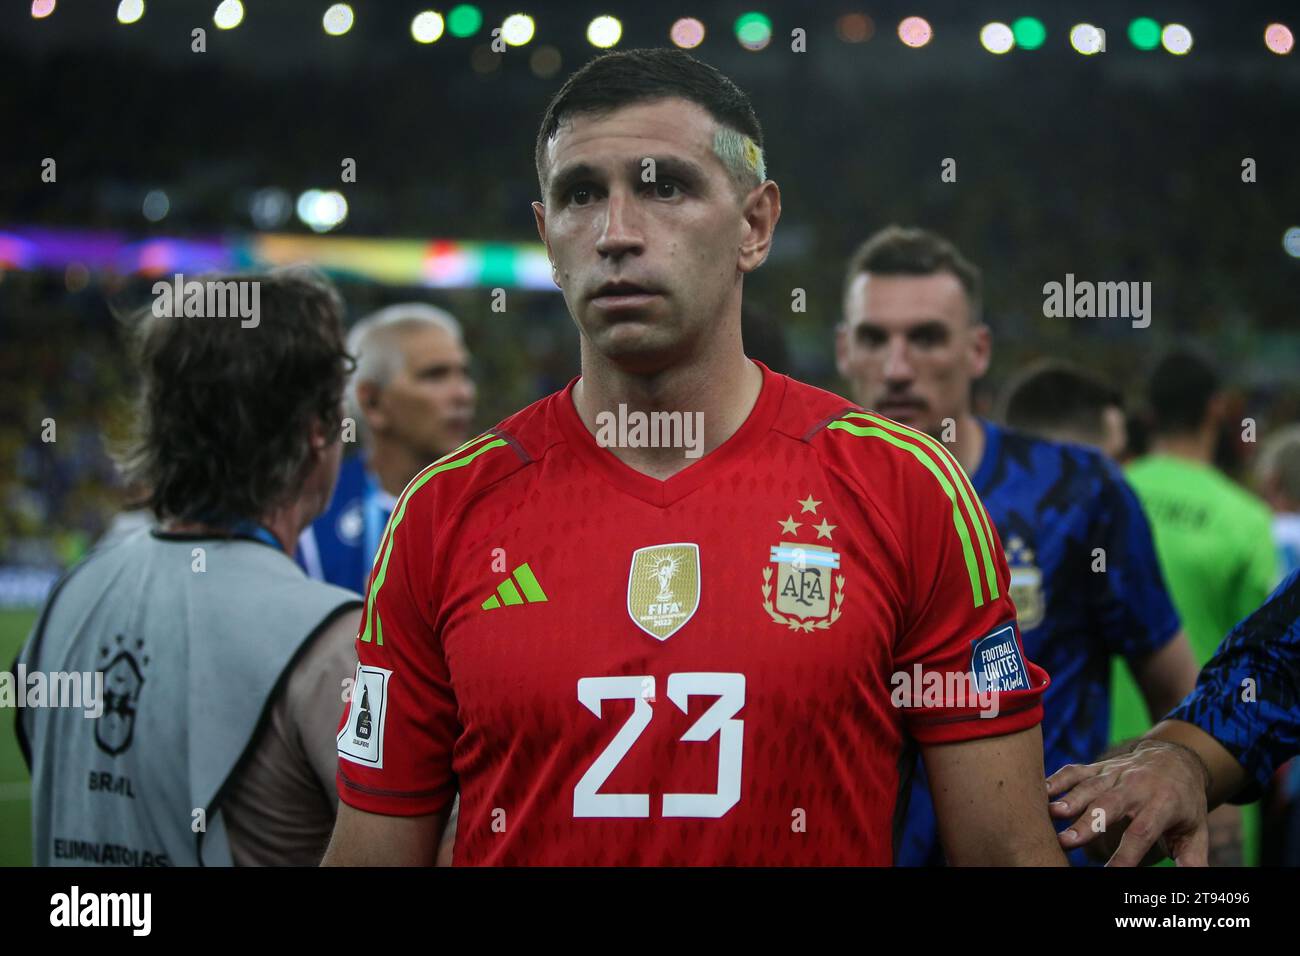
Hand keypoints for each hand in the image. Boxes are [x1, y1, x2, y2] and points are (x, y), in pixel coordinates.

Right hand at [1045, 740, 1210, 866]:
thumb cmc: (1184, 803)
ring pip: (1090, 786)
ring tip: (1051, 814)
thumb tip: (1193, 884)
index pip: (1142, 832)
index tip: (1111, 873)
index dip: (1126, 855)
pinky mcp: (1099, 767)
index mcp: (1163, 804)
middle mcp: (1137, 786)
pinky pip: (1077, 770)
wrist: (1176, 758)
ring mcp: (1115, 773)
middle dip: (1088, 823)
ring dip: (1069, 799)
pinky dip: (1058, 779)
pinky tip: (1042, 791)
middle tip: (1067, 841)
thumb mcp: (1196, 831)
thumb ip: (1193, 860)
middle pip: (1110, 805)